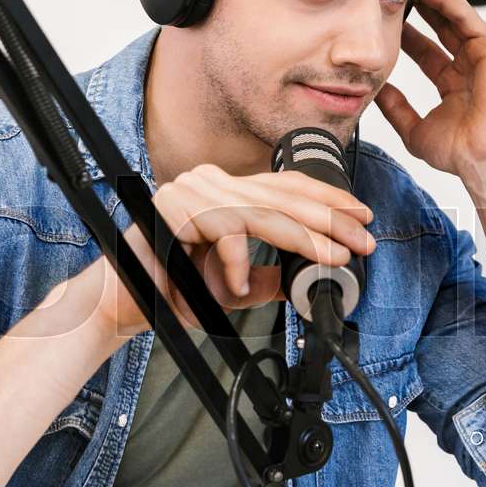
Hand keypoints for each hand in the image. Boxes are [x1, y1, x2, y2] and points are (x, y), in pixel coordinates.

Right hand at [70, 164, 375, 340]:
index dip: (328, 200)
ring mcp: (191, 192)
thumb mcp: (235, 284)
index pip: (286, 186)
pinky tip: (240, 286)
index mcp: (226, 192)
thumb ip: (270, 276)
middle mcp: (211, 184)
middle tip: (362, 240)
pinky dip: (237, 263)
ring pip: (262, 211)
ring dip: (303, 238)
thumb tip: (312, 276)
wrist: (123, 303)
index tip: (362, 218)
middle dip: (330, 219)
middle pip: (283, 194)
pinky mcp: (174, 210)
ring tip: (331, 258)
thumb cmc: (174, 289)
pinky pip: (223, 232)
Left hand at [378, 0, 485, 178]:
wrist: (484, 160)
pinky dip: (447, 0)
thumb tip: (375, 90)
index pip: (426, 49)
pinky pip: (466, 17)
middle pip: (441, 26)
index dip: (407, 31)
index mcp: (454, 84)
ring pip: (454, 15)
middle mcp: (470, 67)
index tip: (385, 16)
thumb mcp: (414, 128)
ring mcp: (482, 56)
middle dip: (420, 3)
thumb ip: (396, 108)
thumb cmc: (459, 153)